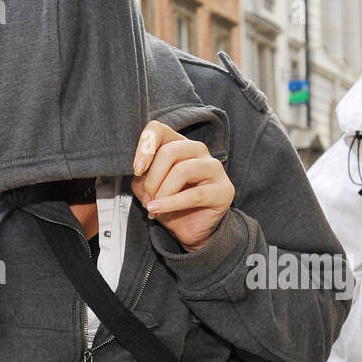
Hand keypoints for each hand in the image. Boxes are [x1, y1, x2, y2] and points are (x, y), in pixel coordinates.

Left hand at [130, 120, 234, 252]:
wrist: (187, 231)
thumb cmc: (168, 205)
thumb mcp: (146, 187)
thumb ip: (142, 173)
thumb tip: (140, 167)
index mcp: (179, 144)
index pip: (159, 129)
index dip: (145, 146)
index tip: (137, 169)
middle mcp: (199, 151)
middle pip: (170, 151)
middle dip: (153, 178)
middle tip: (147, 198)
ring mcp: (214, 168)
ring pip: (183, 170)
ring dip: (162, 191)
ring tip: (153, 206)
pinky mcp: (224, 190)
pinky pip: (195, 194)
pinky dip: (172, 203)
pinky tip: (158, 210)